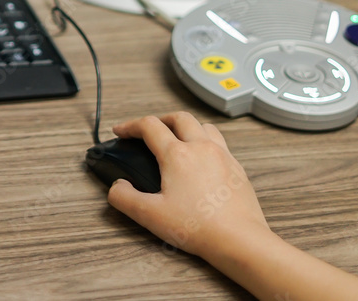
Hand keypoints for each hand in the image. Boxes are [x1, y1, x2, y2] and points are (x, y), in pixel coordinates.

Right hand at [105, 112, 270, 259]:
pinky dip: (206, 141)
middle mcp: (201, 147)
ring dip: (186, 126)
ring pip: (203, 126)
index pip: (149, 126)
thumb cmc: (199, 228)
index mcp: (177, 155)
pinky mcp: (237, 168)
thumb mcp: (151, 215)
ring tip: (177, 138)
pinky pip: (220, 142)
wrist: (239, 241)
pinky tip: (202, 159)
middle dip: (160, 119)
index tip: (121, 131)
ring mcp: (222, 155)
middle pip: (179, 117)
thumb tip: (117, 186)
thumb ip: (125, 198)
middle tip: (148, 130)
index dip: (130, 126)